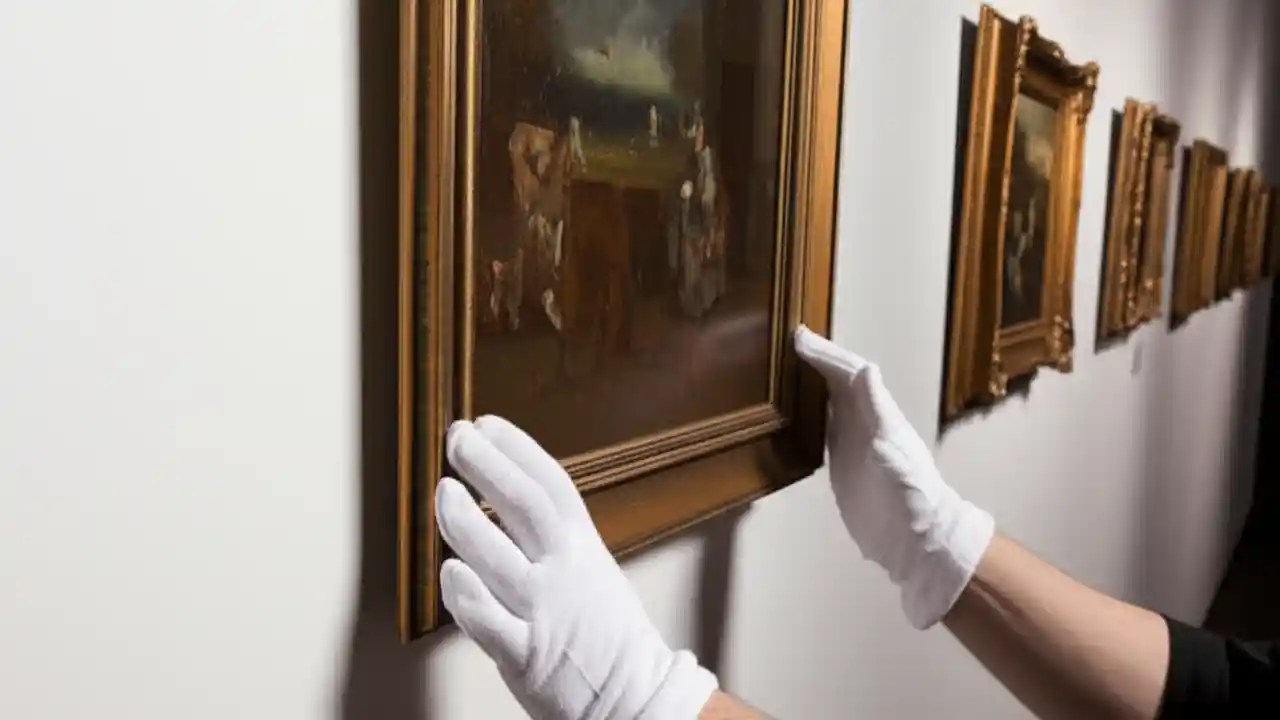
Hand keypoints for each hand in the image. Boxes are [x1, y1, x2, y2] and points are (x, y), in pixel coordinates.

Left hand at [436, 416, 718, 718]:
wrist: (635, 701)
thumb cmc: (606, 637)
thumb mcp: (591, 570)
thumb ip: (550, 540)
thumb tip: (500, 497)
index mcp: (583, 548)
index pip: (550, 484)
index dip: (517, 448)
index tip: (486, 423)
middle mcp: (564, 573)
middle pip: (523, 505)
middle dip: (487, 465)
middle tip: (457, 437)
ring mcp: (544, 612)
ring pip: (495, 556)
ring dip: (463, 519)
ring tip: (444, 491)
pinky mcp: (524, 656)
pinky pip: (488, 621)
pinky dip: (466, 594)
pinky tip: (449, 570)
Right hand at [795, 327, 994, 628]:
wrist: (916, 538)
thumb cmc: (911, 496)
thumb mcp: (894, 451)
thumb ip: (880, 412)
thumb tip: (866, 369)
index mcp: (878, 416)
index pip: (849, 375)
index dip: (827, 355)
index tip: (801, 337)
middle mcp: (865, 424)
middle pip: (838, 382)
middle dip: (817, 360)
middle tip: (790, 342)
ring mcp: (854, 443)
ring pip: (830, 402)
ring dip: (812, 382)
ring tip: (788, 367)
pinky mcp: (842, 464)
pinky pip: (824, 428)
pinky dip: (809, 412)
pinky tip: (795, 411)